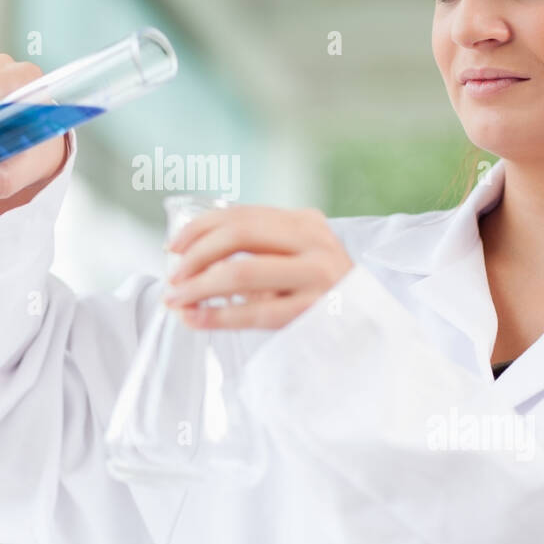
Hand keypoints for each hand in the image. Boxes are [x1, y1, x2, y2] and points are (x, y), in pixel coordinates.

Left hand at [161, 205, 353, 329]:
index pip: (241, 214)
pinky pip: (255, 312)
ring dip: (198, 286)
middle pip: (239, 234)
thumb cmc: (318, 295)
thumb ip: (255, 250)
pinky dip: (217, 316)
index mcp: (305, 222)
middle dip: (196, 255)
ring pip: (242, 273)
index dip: (199, 228)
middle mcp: (315, 242)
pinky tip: (194, 319)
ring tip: (175, 300)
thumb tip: (187, 256)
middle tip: (172, 277)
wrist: (370, 329)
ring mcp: (318, 276)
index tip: (172, 247)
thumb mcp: (292, 261)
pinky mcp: (315, 311)